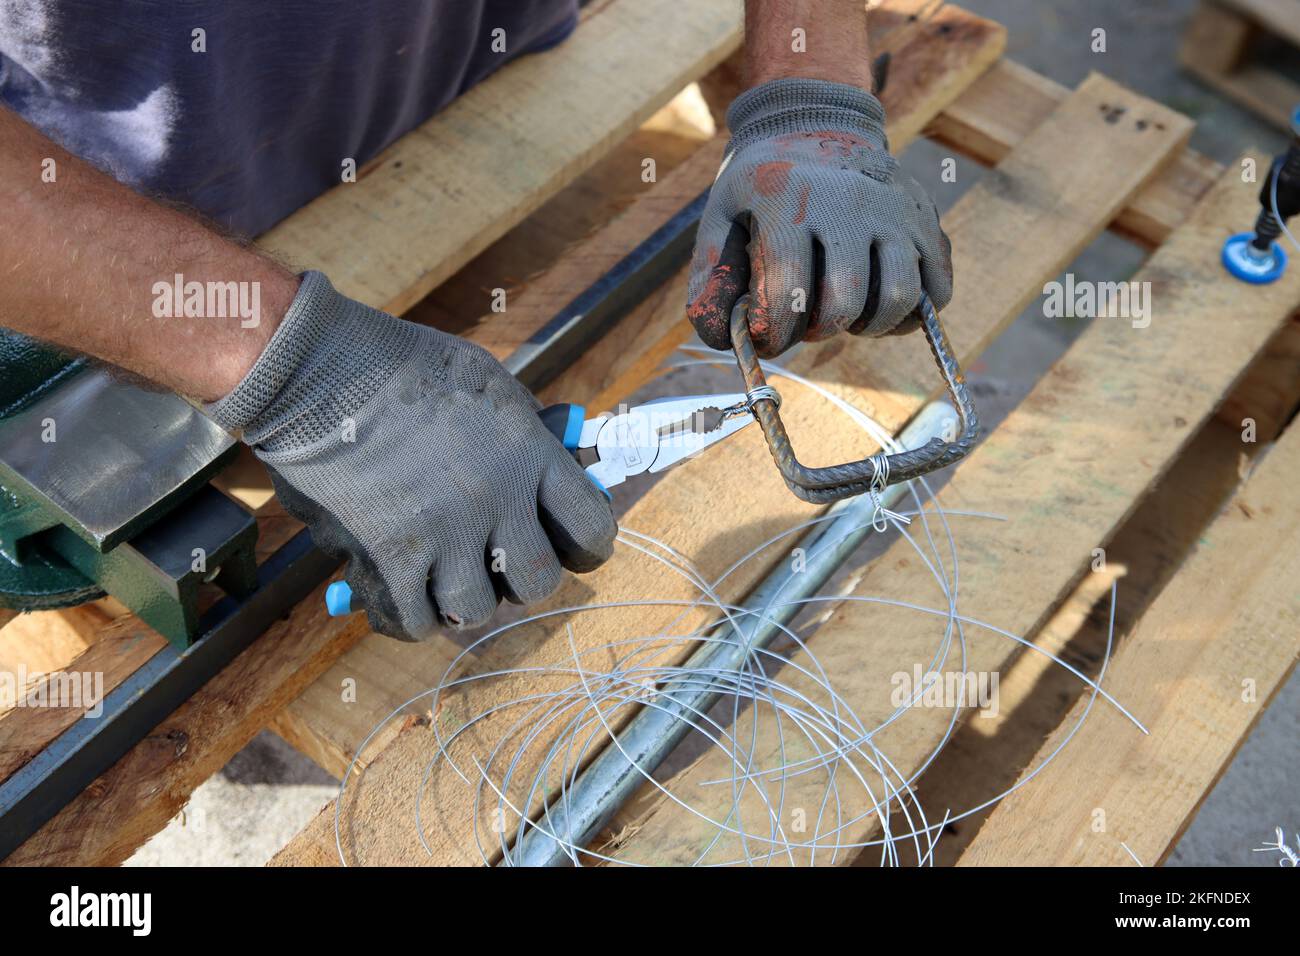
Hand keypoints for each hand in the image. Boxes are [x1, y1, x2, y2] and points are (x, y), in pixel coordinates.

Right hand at [208, 272, 616, 640]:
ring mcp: (441, 532)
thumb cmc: (408, 367)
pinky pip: (415, 621)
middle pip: (538, 581)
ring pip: (477, 609)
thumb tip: (564, 462)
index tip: (572, 547)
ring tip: (449, 573)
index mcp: (529, 455)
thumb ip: (530, 435)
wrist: (323, 369)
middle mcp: (494, 500)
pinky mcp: (388, 555)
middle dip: (524, 578)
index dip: (588, 547)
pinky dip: (414, 615)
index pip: (591, 529)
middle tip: (501, 558)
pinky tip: (410, 591)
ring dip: (467, 598)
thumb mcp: (493, 387)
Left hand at [687, 78, 952, 357]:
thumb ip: (712, 275)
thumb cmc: (763, 183)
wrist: (815, 120)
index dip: (775, 334)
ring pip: (899, 298)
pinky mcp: (924, 216)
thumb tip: (719, 337)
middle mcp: (847, 204)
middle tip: (807, 323)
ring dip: (869, 326)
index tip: (769, 337)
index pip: (788, 295)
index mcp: (790, 203)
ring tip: (846, 317)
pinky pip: (936, 287)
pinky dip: (911, 313)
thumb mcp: (723, 214)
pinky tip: (879, 304)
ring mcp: (892, 208)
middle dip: (820, 330)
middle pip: (845, 302)